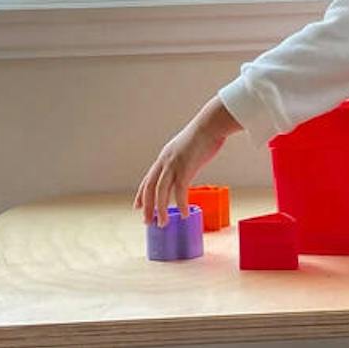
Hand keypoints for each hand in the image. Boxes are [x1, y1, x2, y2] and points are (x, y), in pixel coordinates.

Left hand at [134, 97, 240, 225]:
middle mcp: (165, 162)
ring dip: (160, 209)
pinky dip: (180, 204)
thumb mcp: (187, 148)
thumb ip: (183, 160)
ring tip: (162, 223)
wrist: (211, 125)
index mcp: (164, 157)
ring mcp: (174, 165)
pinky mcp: (186, 168)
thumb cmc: (204, 135)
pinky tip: (184, 214)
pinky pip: (180, 191)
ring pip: (161, 191)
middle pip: (150, 187)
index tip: (137, 206)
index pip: (148, 179)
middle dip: (146, 206)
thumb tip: (186, 168)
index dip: (141, 194)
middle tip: (146, 221)